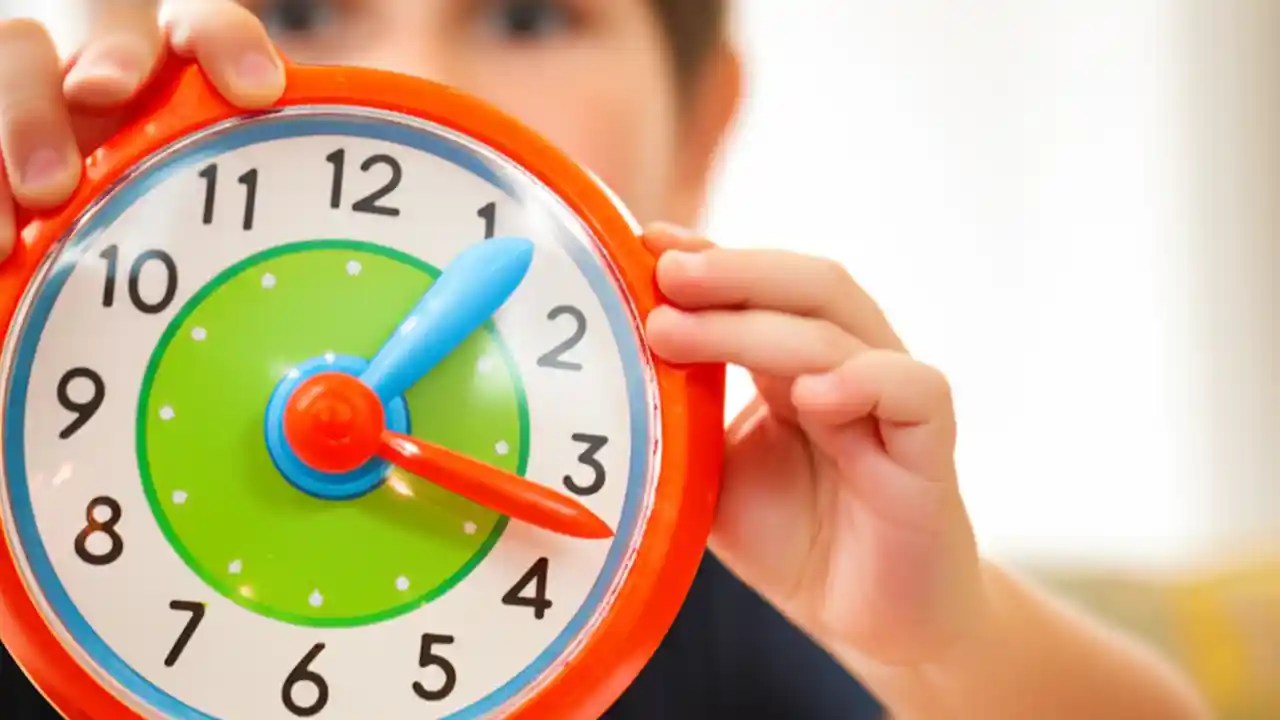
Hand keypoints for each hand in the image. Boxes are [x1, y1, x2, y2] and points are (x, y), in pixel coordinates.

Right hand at [0, 0, 283, 257]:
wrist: (82, 213)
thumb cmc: (179, 194)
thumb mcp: (219, 178)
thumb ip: (252, 186)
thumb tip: (336, 282)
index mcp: (176, 52)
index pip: (208, 27)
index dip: (229, 47)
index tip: (258, 90)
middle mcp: (104, 52)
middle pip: (101, 17)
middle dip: (108, 49)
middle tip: (104, 93)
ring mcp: (38, 81)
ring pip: (17, 57)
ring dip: (25, 116)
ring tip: (45, 192)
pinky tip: (2, 237)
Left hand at [643, 224, 982, 667]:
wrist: (870, 624)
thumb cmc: (794, 542)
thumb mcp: (712, 475)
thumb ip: (680, 421)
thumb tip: (612, 368)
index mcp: (797, 363)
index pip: (762, 288)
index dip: (710, 258)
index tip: (645, 241)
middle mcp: (849, 365)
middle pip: (808, 285)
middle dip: (732, 272)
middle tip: (664, 273)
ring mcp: (892, 402)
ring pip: (841, 329)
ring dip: (757, 324)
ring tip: (679, 331)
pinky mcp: (930, 451)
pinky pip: (914, 391)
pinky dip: (863, 381)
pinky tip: (809, 394)